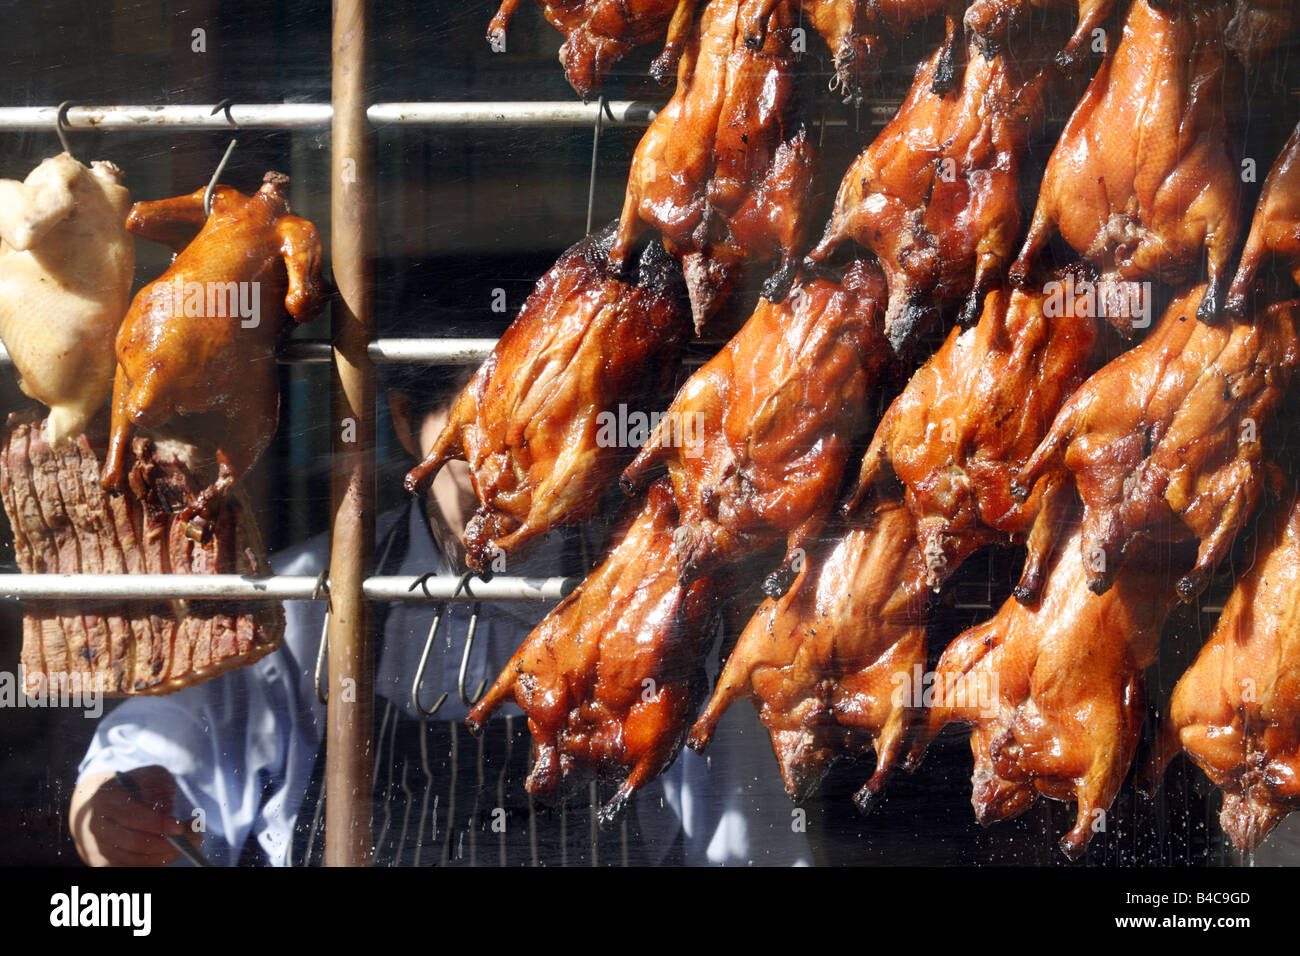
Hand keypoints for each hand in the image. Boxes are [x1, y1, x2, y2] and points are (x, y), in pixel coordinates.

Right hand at [69, 766, 190, 865]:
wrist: (93, 803)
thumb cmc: (129, 787)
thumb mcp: (147, 776)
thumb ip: (158, 790)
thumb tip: (168, 814)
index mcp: (105, 799)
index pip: (131, 815)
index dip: (157, 824)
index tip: (180, 827)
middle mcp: (96, 826)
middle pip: (133, 843)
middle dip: (167, 843)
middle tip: (194, 838)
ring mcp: (97, 847)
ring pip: (134, 860)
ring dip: (165, 855)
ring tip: (187, 844)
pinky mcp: (101, 863)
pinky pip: (131, 868)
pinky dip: (154, 862)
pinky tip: (170, 852)